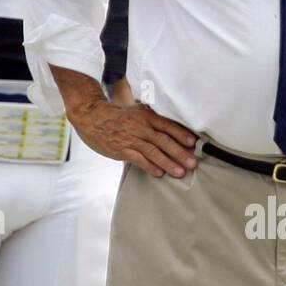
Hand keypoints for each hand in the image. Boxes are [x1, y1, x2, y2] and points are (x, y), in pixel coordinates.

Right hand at [68, 94, 198, 178]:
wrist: (91, 115)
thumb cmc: (115, 114)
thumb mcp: (135, 111)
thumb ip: (150, 119)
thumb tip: (167, 128)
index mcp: (146, 117)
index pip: (168, 125)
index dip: (181, 134)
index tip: (194, 143)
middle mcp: (141, 127)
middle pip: (164, 141)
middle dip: (180, 153)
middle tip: (193, 163)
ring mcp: (131, 139)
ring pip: (153, 151)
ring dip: (168, 163)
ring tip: (180, 172)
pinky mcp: (121, 149)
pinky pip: (138, 159)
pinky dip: (149, 166)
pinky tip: (159, 173)